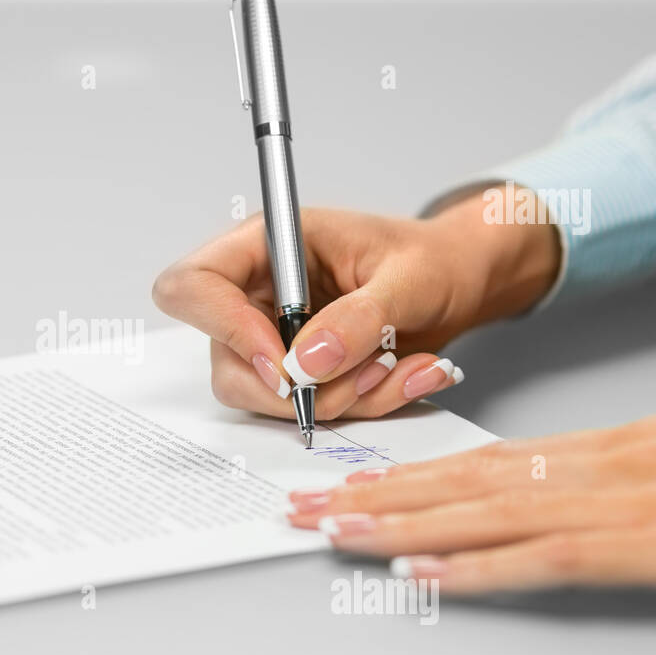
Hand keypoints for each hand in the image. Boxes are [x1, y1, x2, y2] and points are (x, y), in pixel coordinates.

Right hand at [151, 192, 558, 419]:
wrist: (461, 282)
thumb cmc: (433, 259)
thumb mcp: (409, 278)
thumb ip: (357, 318)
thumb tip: (305, 363)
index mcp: (268, 245)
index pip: (194, 285)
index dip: (224, 327)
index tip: (283, 362)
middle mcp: (258, 292)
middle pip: (225, 358)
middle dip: (293, 385)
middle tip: (362, 374)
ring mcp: (272, 336)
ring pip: (264, 395)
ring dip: (335, 397)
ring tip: (397, 366)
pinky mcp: (297, 371)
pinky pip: (305, 409)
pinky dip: (357, 404)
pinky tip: (402, 374)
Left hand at [288, 415, 655, 595]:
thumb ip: (604, 478)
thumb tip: (537, 495)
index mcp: (605, 445)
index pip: (483, 460)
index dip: (408, 474)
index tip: (350, 482)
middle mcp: (599, 463)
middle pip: (464, 480)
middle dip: (376, 495)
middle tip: (307, 505)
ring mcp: (621, 502)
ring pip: (485, 513)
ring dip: (401, 527)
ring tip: (336, 533)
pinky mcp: (648, 546)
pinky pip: (546, 560)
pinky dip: (480, 570)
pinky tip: (426, 576)